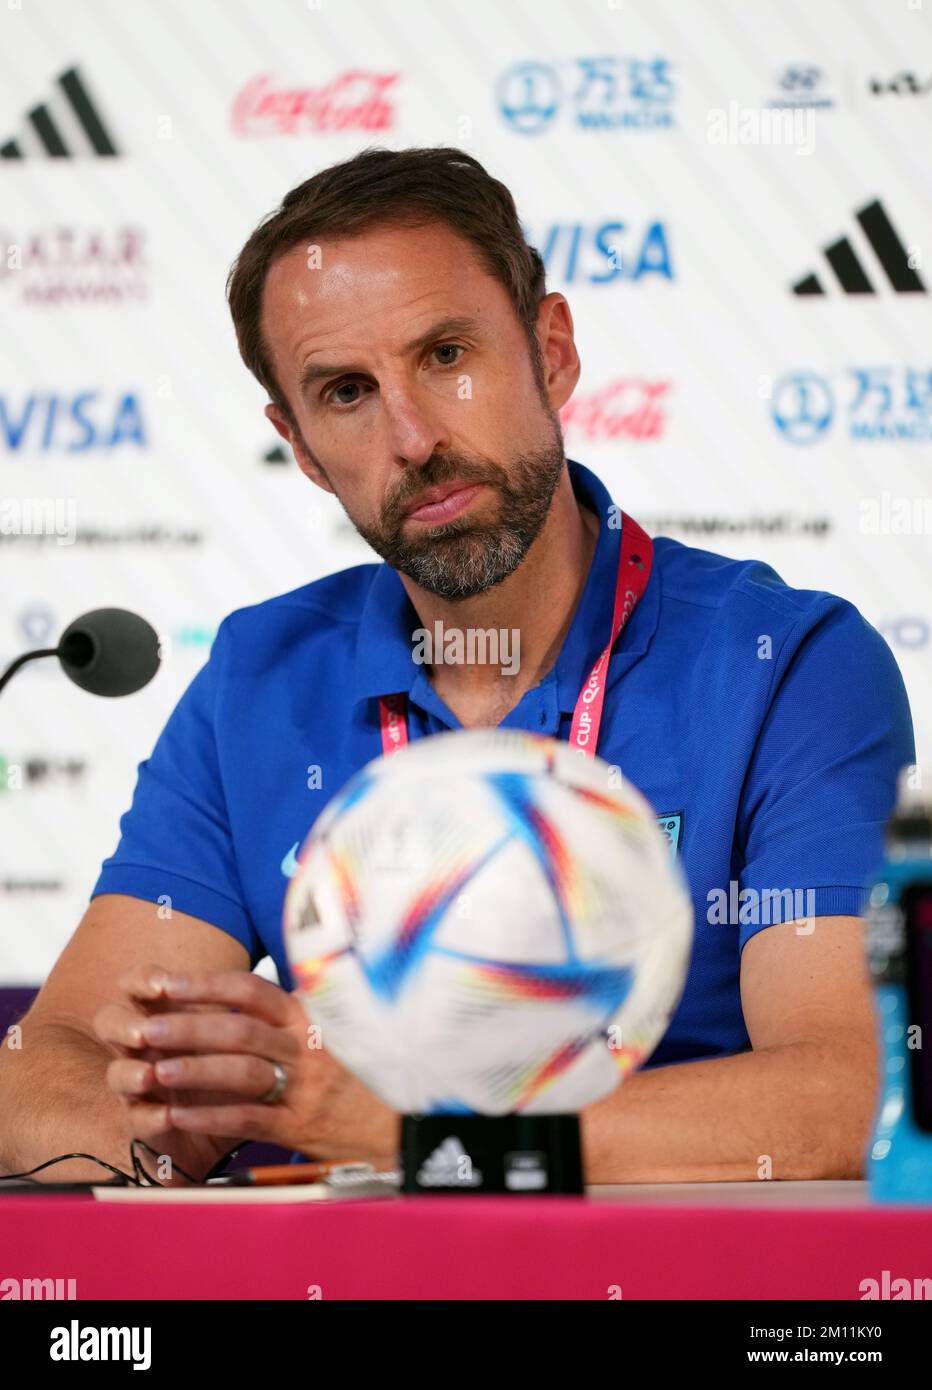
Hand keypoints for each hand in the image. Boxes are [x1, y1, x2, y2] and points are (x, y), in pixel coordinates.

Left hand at [94, 964, 398, 1173]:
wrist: (395, 1122)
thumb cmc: (354, 1072)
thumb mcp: (329, 1029)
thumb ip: (290, 1010)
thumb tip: (246, 985)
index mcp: (308, 1016)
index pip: (252, 989)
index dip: (205, 985)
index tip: (165, 982)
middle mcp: (305, 1046)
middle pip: (240, 1029)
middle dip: (188, 1027)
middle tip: (145, 1027)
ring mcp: (303, 1087)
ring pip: (243, 1073)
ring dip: (196, 1071)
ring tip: (154, 1072)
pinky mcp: (300, 1126)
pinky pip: (250, 1119)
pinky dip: (212, 1117)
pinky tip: (179, 1116)